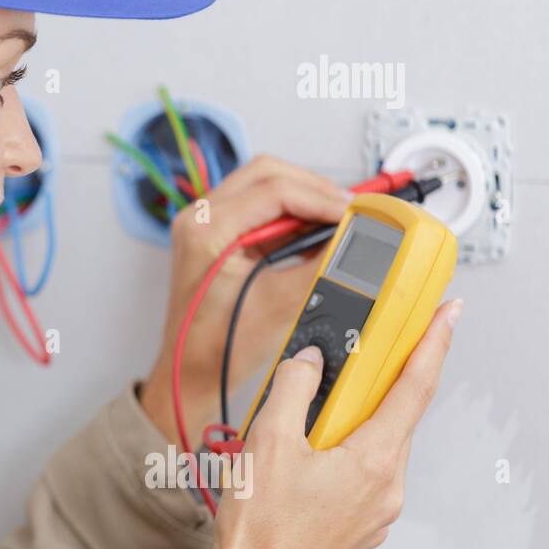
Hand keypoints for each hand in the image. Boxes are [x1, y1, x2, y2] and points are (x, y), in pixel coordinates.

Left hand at [139, 154, 353, 446]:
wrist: (191, 374)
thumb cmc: (218, 349)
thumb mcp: (281, 304)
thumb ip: (322, 265)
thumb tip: (358, 238)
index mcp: (205, 230)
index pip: (274, 190)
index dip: (322, 198)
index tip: (355, 214)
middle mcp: (198, 218)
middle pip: (267, 174)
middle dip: (314, 188)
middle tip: (350, 212)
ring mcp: (204, 224)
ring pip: (263, 185)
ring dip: (303, 199)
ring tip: (337, 222)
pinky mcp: (215, 235)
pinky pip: (259, 208)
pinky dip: (291, 214)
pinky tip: (315, 234)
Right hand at [203, 297, 461, 548]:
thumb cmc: (260, 529)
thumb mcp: (267, 441)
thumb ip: (293, 389)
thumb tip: (308, 363)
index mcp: (373, 461)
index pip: (414, 388)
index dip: (433, 344)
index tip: (448, 314)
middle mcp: (386, 487)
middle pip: (393, 416)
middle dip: (373, 384)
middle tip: (351, 360)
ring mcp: (376, 510)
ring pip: (374, 445)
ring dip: (348, 423)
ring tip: (303, 420)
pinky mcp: (360, 524)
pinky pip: (361, 473)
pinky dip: (341, 452)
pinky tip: (304, 454)